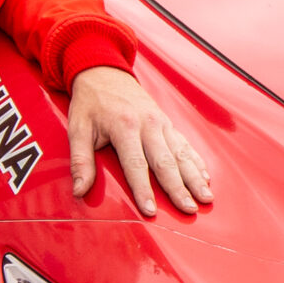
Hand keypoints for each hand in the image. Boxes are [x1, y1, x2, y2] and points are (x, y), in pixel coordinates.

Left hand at [67, 67, 213, 217]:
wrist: (104, 71)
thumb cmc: (90, 103)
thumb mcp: (77, 129)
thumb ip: (80, 161)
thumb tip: (79, 190)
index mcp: (124, 126)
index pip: (136, 165)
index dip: (143, 190)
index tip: (150, 211)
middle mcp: (148, 124)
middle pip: (166, 162)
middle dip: (179, 189)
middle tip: (189, 210)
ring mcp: (161, 123)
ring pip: (182, 154)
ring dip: (195, 178)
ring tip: (206, 198)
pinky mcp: (167, 123)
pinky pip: (185, 144)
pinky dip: (197, 162)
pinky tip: (206, 177)